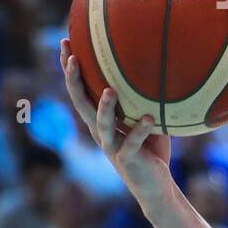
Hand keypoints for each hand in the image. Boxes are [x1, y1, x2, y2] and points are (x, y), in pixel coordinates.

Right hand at [59, 38, 171, 200]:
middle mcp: (100, 131)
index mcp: (101, 120)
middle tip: (73, 56)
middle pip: (81, 102)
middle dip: (74, 79)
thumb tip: (160, 67)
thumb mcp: (148, 119)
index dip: (71, 69)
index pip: (81, 90)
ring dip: (104, 108)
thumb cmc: (152, 149)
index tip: (67, 42)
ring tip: (109, 90)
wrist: (155, 185)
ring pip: (101, 125)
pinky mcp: (128, 159)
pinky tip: (149, 119)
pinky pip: (133, 143)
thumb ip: (147, 99)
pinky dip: (140, 131)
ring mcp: (112, 146)